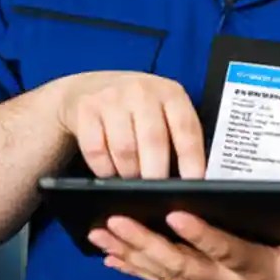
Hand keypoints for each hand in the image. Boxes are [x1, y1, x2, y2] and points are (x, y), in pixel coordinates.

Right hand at [55, 71, 205, 178]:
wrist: (89, 87)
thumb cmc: (135, 107)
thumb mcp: (162, 109)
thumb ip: (177, 135)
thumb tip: (191, 177)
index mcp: (170, 93)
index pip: (186, 129)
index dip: (192, 159)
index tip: (193, 184)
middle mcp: (142, 91)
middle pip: (153, 140)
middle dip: (156, 174)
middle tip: (157, 192)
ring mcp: (112, 98)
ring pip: (124, 149)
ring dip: (129, 173)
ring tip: (133, 180)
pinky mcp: (86, 109)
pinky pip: (97, 150)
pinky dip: (105, 169)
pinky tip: (110, 170)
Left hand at [89, 197, 279, 279]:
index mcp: (261, 269)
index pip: (228, 250)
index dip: (202, 234)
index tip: (177, 212)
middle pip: (182, 265)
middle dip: (146, 242)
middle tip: (117, 221)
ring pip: (166, 275)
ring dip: (132, 254)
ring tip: (103, 234)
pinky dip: (136, 270)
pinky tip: (111, 258)